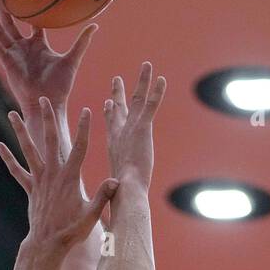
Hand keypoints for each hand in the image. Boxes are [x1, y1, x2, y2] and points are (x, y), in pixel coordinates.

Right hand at [0, 0, 97, 111]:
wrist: (48, 102)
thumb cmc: (60, 86)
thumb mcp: (72, 59)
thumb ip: (81, 42)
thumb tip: (95, 25)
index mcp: (38, 46)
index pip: (33, 24)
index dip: (30, 11)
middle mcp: (24, 48)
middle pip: (11, 25)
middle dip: (4, 10)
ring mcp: (14, 55)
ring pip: (0, 32)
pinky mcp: (7, 63)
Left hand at [0, 97, 116, 253]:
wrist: (48, 244)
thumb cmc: (72, 231)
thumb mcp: (92, 214)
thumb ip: (104, 196)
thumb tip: (117, 181)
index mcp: (70, 178)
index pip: (80, 148)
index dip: (84, 129)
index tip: (87, 111)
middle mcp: (53, 175)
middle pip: (50, 141)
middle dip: (48, 119)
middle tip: (43, 100)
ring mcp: (39, 181)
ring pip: (29, 151)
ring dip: (20, 132)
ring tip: (13, 113)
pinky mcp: (30, 189)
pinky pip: (16, 171)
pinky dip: (7, 158)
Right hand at [103, 62, 165, 189]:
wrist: (125, 191)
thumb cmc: (118, 195)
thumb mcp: (114, 188)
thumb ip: (113, 189)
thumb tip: (114, 204)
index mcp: (113, 146)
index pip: (110, 125)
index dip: (109, 113)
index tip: (107, 103)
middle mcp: (119, 133)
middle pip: (119, 108)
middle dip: (118, 93)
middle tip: (117, 79)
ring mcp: (130, 128)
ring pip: (137, 99)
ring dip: (142, 81)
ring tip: (147, 65)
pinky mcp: (142, 128)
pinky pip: (151, 105)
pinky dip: (156, 91)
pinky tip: (161, 79)